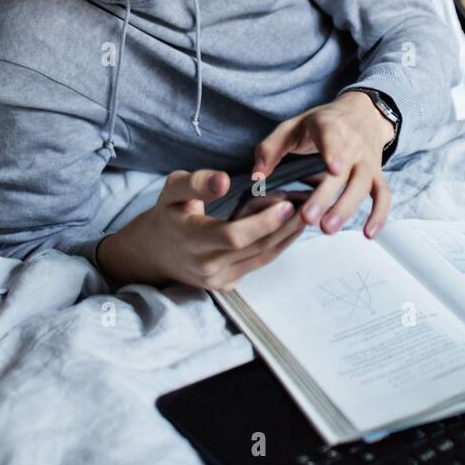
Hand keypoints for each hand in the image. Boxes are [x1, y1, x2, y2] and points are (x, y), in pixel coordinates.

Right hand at [95, 168, 306, 291]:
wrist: (155, 252)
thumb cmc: (168, 213)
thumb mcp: (172, 189)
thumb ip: (196, 183)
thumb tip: (223, 180)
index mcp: (191, 240)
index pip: (233, 236)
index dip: (262, 222)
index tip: (286, 203)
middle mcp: (206, 266)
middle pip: (255, 248)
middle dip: (285, 226)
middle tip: (308, 202)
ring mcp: (218, 280)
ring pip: (262, 258)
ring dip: (288, 236)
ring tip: (307, 212)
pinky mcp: (228, 284)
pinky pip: (259, 263)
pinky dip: (277, 244)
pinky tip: (291, 226)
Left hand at [252, 92, 393, 238]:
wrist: (362, 113)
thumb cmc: (322, 123)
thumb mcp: (292, 127)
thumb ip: (270, 150)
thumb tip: (256, 178)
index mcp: (329, 127)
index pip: (333, 138)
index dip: (334, 152)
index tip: (333, 169)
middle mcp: (352, 145)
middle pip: (343, 173)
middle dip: (327, 196)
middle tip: (309, 217)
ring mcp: (367, 162)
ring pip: (362, 186)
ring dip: (347, 208)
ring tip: (327, 228)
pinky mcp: (377, 175)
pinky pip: (383, 196)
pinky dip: (379, 215)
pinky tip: (368, 234)